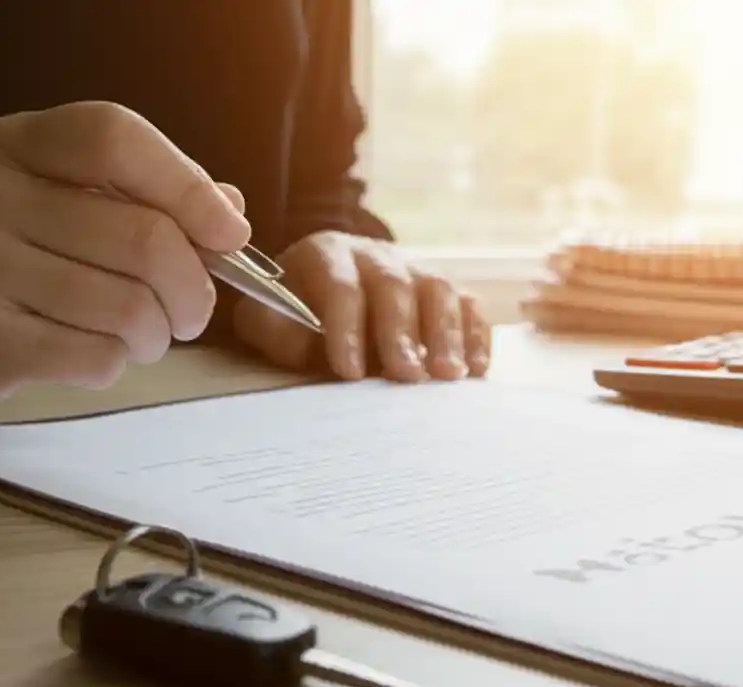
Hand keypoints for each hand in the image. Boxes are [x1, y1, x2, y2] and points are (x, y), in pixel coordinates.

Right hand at [0, 101, 249, 425]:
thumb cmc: (18, 268)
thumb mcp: (71, 209)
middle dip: (194, 289)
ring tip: (140, 337)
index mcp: (11, 145)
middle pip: (145, 237)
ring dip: (157, 335)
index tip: (231, 232)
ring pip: (131, 306)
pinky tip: (91, 356)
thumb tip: (231, 211)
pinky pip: (98, 355)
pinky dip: (116, 365)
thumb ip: (151, 199)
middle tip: (191, 313)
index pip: (115, 137)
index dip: (189, 186)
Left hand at [232, 232, 490, 381]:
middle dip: (402, 332)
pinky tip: (475, 369)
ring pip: (439, 289)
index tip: (348, 372)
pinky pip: (468, 305)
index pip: (340, 287)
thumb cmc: (291, 313)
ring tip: (448, 375)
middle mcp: (376, 256)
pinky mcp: (443, 291)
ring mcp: (415, 269)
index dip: (345, 328)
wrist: (318, 287)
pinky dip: (476, 335)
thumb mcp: (265, 319)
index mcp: (327, 256)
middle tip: (408, 375)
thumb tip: (312, 349)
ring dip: (446, 334)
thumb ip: (276, 332)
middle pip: (395, 285)